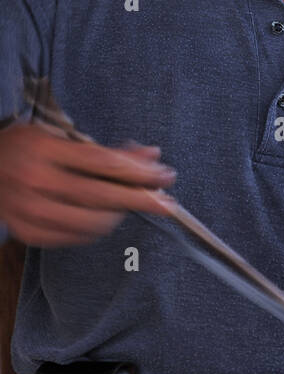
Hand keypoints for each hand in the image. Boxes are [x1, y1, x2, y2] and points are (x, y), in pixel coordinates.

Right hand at [0, 121, 176, 247]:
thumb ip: (106, 149)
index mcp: (45, 150)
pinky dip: (96, 228)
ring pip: (91, 223)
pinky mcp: (28, 232)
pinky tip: (105, 216)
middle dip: (141, 199)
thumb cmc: (25, 146)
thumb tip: (151, 156)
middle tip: (167, 201)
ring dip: (119, 214)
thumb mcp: (62, 135)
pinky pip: (74, 237)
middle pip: (102, 196)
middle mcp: (36, 182)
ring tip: (130, 203)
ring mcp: (29, 211)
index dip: (139, 171)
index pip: (104, 164)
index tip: (164, 176)